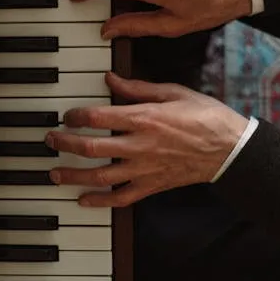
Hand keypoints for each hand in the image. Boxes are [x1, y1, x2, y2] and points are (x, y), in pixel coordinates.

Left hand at [45, 72, 249, 206]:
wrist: (230, 149)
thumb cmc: (205, 117)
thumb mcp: (172, 92)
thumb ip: (137, 88)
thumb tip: (110, 78)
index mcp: (144, 118)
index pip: (97, 117)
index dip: (75, 116)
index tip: (67, 115)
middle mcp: (140, 146)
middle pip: (91, 148)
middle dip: (64, 145)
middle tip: (50, 141)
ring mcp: (144, 169)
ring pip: (100, 177)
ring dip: (73, 176)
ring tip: (55, 173)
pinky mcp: (152, 186)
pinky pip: (121, 198)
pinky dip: (100, 202)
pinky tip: (83, 200)